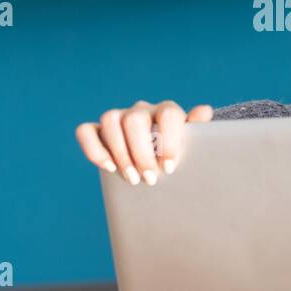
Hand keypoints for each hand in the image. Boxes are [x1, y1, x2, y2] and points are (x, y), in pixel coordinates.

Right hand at [75, 101, 212, 185]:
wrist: (159, 164)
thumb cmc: (177, 156)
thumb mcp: (191, 146)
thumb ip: (197, 130)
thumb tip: (204, 111)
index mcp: (166, 111)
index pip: (168, 113)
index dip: (169, 139)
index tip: (171, 167)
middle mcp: (141, 110)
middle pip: (135, 119)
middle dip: (142, 152)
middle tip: (150, 179)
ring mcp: (118, 118)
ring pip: (110, 120)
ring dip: (120, 152)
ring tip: (132, 179)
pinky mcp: (98, 131)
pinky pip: (86, 131)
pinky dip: (93, 148)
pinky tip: (107, 167)